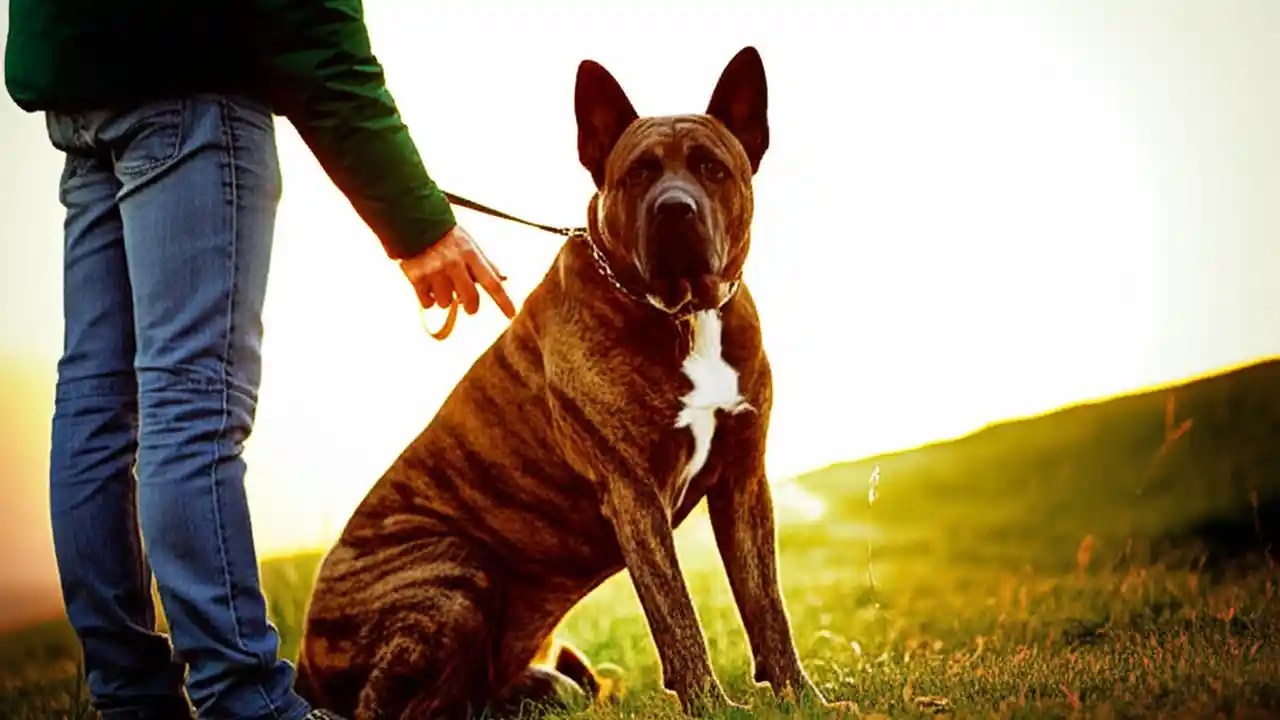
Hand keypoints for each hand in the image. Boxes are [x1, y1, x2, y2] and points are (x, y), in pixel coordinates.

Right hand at [399, 224, 515, 318]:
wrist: (413, 223)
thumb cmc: (447, 239)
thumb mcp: (470, 245)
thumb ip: (486, 264)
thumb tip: (505, 278)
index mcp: (471, 254)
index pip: (492, 281)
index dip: (503, 301)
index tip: (511, 315)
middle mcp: (454, 263)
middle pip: (470, 297)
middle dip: (471, 307)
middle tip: (469, 307)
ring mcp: (434, 271)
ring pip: (446, 303)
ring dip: (445, 299)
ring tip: (441, 285)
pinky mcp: (416, 278)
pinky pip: (428, 303)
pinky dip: (428, 300)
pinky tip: (428, 288)